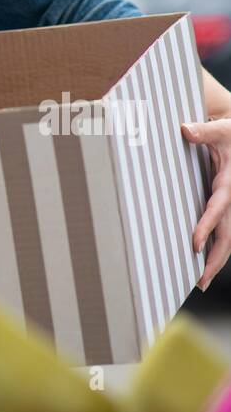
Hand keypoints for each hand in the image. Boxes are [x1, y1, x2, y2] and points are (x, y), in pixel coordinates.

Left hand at [182, 114, 230, 290]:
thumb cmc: (230, 135)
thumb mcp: (220, 130)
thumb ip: (203, 131)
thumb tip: (185, 130)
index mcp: (229, 183)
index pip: (218, 209)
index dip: (207, 226)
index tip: (195, 244)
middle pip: (228, 235)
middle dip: (216, 259)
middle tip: (200, 280)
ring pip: (229, 239)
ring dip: (216, 261)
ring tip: (200, 281)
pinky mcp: (229, 208)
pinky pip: (225, 232)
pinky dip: (217, 250)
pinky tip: (205, 264)